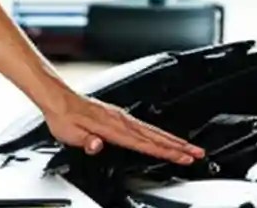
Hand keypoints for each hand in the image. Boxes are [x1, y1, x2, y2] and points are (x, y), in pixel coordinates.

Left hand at [40, 85, 204, 164]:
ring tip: (189, 147)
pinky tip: (164, 137)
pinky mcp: (119, 115)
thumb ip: (86, 141)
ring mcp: (121, 116)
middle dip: (178, 146)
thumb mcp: (70, 134)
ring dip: (172, 139)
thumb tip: (97, 145)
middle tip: (198, 153)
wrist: (58, 99)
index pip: (144, 143)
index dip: (165, 151)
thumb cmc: (64, 117)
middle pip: (156, 136)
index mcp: (112, 128)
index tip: (183, 157)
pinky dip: (159, 132)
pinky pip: (145, 125)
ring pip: (153, 130)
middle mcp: (120, 120)